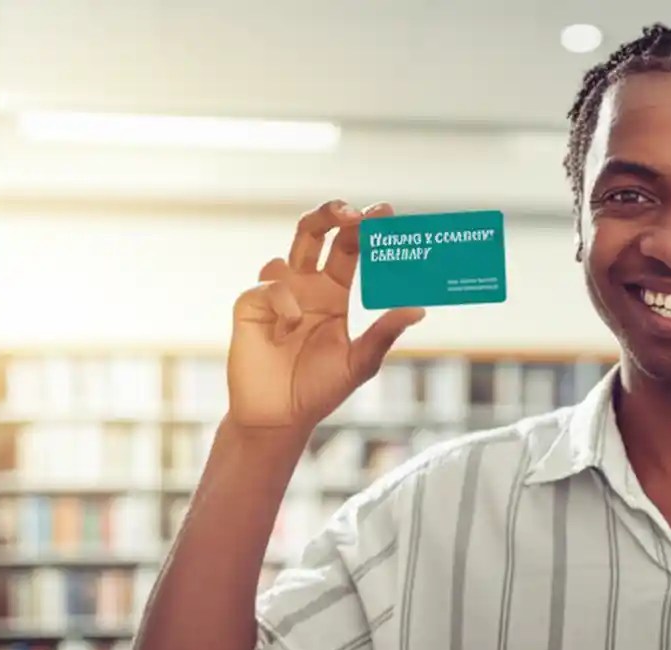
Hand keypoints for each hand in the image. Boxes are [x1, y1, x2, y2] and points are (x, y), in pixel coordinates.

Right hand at [227, 200, 424, 431]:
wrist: (278, 417)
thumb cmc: (319, 390)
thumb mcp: (359, 363)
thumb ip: (385, 334)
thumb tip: (419, 309)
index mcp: (335, 293)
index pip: (351, 250)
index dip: (367, 230)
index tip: (386, 213)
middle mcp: (306, 285)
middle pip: (319, 233)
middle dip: (334, 213)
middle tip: (354, 212)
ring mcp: (277, 293)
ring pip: (293, 246)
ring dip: (314, 230)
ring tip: (335, 235)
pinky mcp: (251, 306)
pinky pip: (270, 285)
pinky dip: (285, 299)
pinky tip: (290, 327)